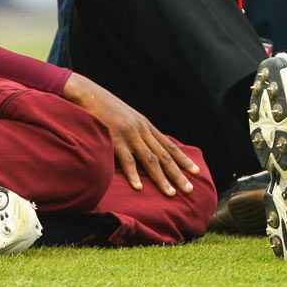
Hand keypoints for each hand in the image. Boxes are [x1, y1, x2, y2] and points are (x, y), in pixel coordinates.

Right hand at [61, 73, 199, 195]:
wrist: (89, 93)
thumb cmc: (106, 107)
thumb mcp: (128, 118)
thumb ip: (138, 131)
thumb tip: (147, 145)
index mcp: (146, 126)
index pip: (169, 146)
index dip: (183, 159)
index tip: (197, 171)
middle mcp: (142, 131)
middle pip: (164, 156)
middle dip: (178, 173)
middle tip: (190, 189)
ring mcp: (129, 135)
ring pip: (149, 160)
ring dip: (161, 178)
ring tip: (171, 193)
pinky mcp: (114, 139)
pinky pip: (126, 160)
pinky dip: (133, 174)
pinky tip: (139, 187)